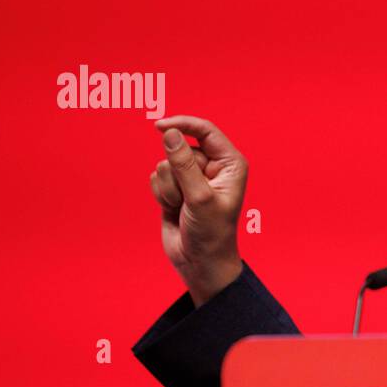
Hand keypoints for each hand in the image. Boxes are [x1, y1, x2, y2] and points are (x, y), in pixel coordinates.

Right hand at [149, 115, 247, 305]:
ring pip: (164, 164)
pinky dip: (161, 194)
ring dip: (168, 188)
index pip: (205, 130)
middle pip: (180, 149)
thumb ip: (183, 164)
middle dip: (177, 174)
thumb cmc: (211, 232)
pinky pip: (156, 178)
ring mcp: (192, 177)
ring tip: (183, 207)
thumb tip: (170, 133)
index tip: (160, 126)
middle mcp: (213, 166)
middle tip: (189, 200)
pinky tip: (173, 210)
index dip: (183, 124)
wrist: (199, 262)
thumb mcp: (199, 197)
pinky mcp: (175, 187)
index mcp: (230, 163)